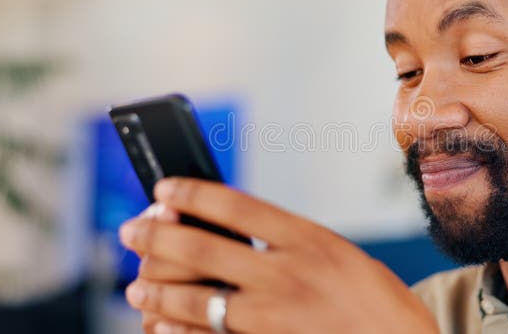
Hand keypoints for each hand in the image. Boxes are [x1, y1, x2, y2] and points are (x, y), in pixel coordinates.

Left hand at [119, 178, 438, 333]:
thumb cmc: (378, 303)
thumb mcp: (340, 255)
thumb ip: (290, 243)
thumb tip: (234, 232)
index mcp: (309, 238)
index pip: (235, 205)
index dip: (191, 193)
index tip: (163, 187)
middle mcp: (287, 272)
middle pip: (202, 248)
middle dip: (155, 236)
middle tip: (130, 231)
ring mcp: (274, 315)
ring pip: (195, 297)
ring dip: (156, 288)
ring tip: (135, 283)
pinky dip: (176, 330)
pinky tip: (158, 323)